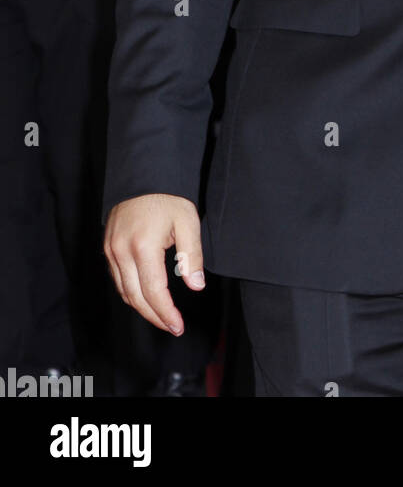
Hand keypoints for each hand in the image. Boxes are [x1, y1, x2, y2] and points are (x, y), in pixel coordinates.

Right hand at [103, 193, 204, 333]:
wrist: (143, 173)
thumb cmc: (168, 196)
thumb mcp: (188, 221)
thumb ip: (192, 255)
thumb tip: (196, 286)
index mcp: (143, 246)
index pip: (153, 292)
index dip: (165, 313)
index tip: (178, 326)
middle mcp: (121, 251)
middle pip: (135, 297)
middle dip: (154, 316)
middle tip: (172, 326)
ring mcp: (110, 250)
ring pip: (123, 291)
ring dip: (141, 307)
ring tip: (162, 315)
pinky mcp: (107, 246)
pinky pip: (117, 278)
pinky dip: (131, 292)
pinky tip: (146, 296)